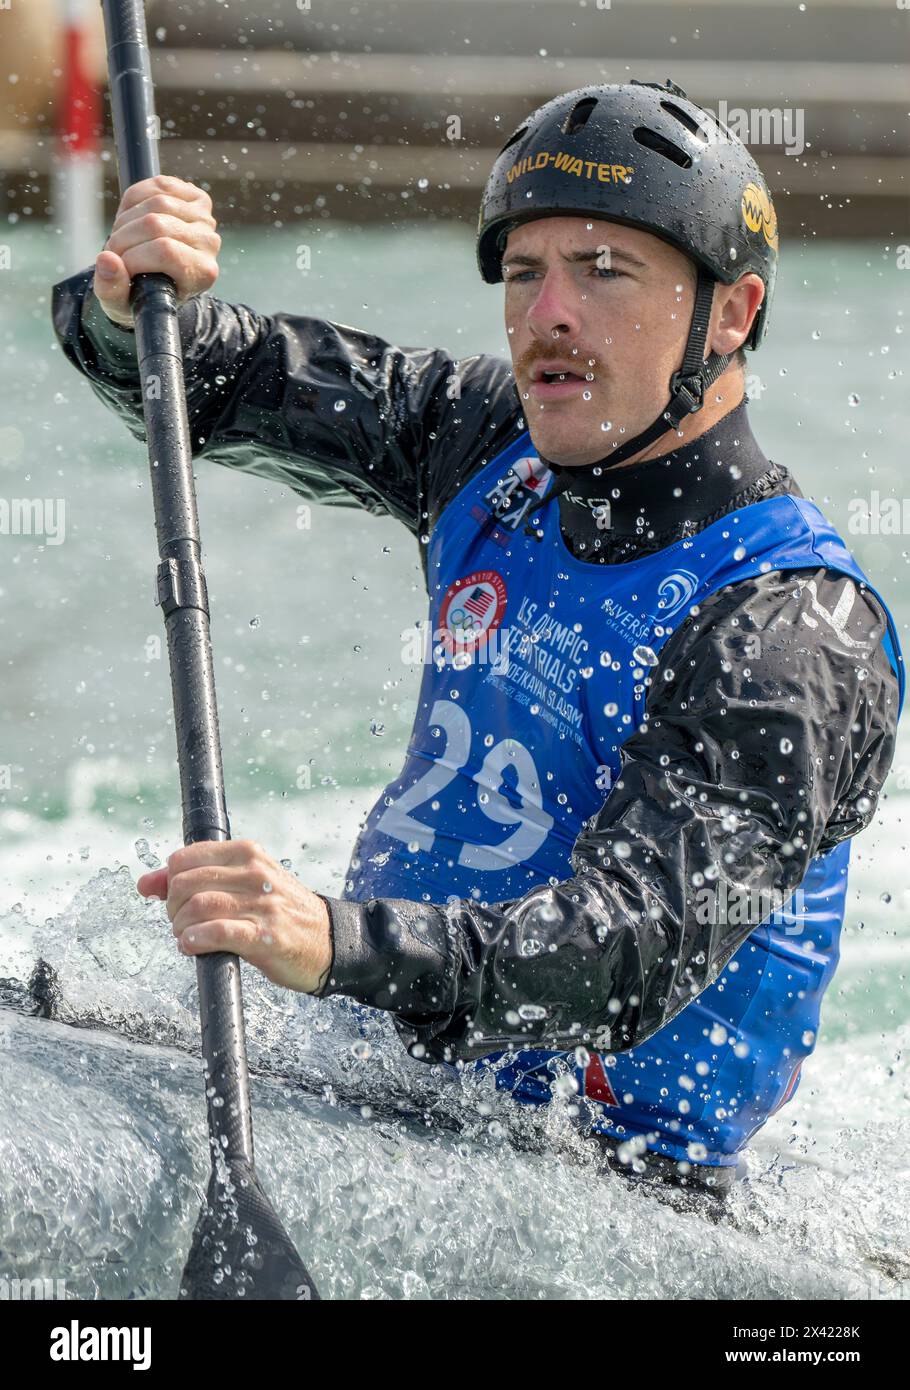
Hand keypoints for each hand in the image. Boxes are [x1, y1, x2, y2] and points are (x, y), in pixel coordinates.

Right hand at [92, 174, 220, 327]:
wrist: (158, 280)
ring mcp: (205, 218)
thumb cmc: (140, 295)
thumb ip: (111, 289)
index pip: (165, 251)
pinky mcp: (196, 197)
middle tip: (114, 251)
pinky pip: (159, 184)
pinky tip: (130, 217)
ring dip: (125, 219)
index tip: (119, 266)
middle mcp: (209, 244)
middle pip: (156, 223)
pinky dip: (134, 198)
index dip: (133, 255)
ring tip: (121, 237)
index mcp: (201, 274)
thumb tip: (106, 260)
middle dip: (123, 237)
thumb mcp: (121, 304)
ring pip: (156, 202)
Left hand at [137, 840, 332, 994]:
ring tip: (188, 938)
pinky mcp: (264, 936)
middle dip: (172, 908)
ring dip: (181, 927)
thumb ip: (194, 880)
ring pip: (197, 906)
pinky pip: (216, 932)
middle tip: (182, 924)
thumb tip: (144, 884)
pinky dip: (195, 940)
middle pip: (185, 883)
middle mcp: (254, 873)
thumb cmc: (280, 912)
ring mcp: (261, 904)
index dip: (169, 883)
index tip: (176, 901)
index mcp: (247, 854)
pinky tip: (193, 947)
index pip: (184, 858)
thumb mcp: (242, 885)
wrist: (329, 941)